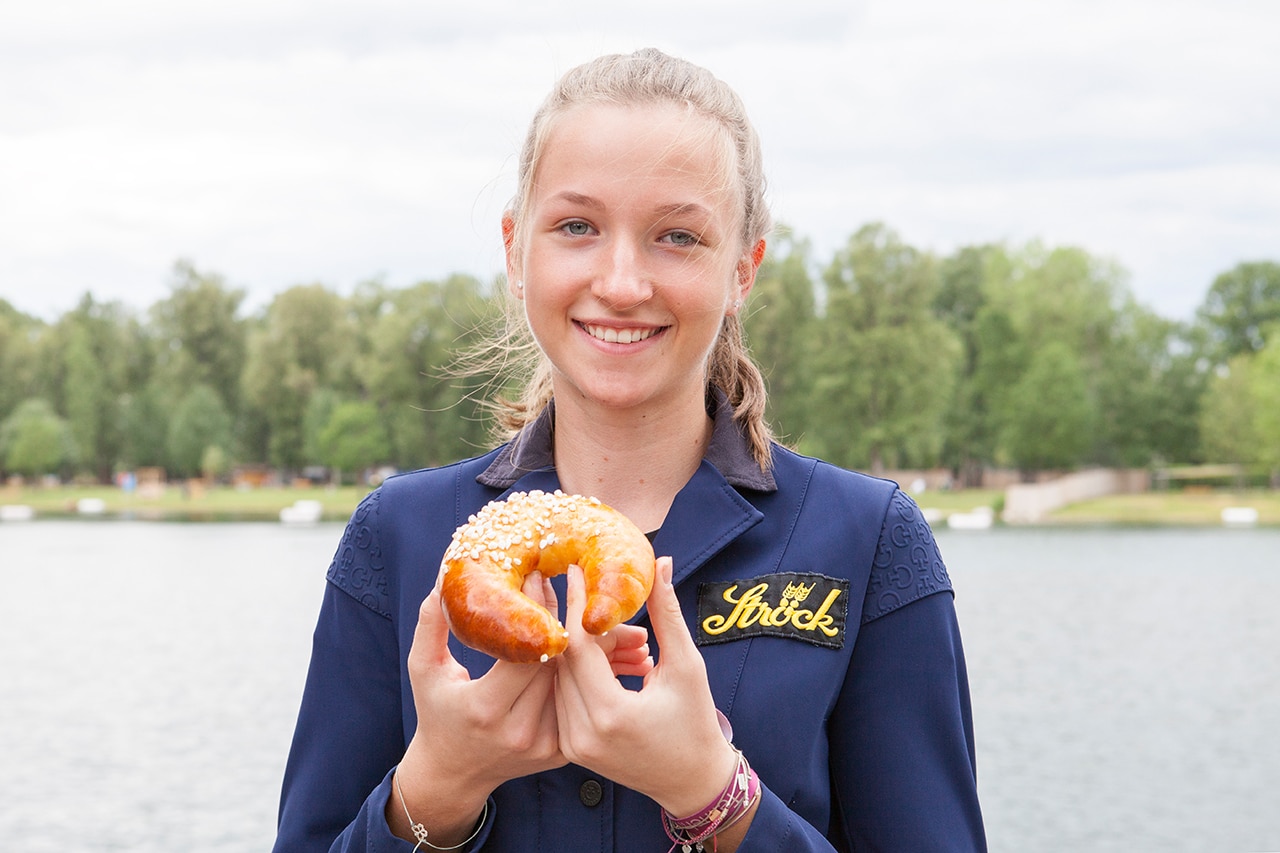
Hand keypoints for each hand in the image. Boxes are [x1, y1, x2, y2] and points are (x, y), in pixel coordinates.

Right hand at [391, 572, 565, 842]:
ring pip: (575, 681)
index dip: (534, 611)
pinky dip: (586, 672)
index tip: (538, 576)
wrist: (454, 773)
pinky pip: (580, 701)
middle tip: (566, 583)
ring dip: (582, 643)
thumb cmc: (436, 712)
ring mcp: (543, 744)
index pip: (523, 652)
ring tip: (585, 604)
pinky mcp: (560, 752)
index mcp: (485, 709)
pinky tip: (592, 643)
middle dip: (562, 619)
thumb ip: (430, 625)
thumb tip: (442, 580)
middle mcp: (518, 731)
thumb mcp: (424, 670)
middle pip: (556, 664)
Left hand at [553, 557, 738, 817]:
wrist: (692, 781)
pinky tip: (614, 662)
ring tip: (622, 640)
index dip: (578, 605)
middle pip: (566, 659)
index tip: (575, 572)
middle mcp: (583, 732)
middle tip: (604, 602)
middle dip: (586, 626)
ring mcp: (573, 744)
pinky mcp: (571, 747)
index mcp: (611, 714)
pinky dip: (584, 673)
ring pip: (563, 676)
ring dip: (586, 650)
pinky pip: (566, 695)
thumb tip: (660, 563)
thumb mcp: (686, 666)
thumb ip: (666, 613)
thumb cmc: (695, 723)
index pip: (579, 647)